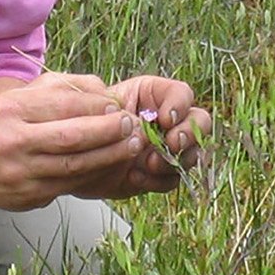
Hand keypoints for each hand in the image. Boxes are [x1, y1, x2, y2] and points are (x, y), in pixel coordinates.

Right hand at [0, 72, 148, 209]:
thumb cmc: (5, 124)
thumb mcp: (26, 94)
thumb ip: (65, 87)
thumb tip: (105, 92)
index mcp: (11, 108)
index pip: (64, 104)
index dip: (97, 106)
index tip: (119, 106)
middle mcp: (12, 141)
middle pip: (72, 137)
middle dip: (109, 131)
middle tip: (132, 126)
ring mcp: (20, 172)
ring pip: (76, 165)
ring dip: (110, 155)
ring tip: (131, 145)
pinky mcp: (30, 196)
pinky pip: (72, 183)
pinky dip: (97, 173)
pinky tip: (113, 163)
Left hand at [94, 75, 212, 195]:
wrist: (72, 156)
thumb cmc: (85, 123)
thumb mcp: (100, 107)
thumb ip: (124, 112)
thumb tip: (143, 127)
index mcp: (155, 95)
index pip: (183, 94)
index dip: (179, 106)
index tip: (165, 119)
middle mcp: (168, 121)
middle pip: (201, 122)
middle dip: (189, 134)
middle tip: (171, 144)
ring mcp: (167, 148)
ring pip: (192, 154)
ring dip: (173, 161)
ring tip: (147, 164)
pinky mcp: (161, 174)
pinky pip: (173, 180)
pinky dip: (157, 181)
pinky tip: (135, 177)